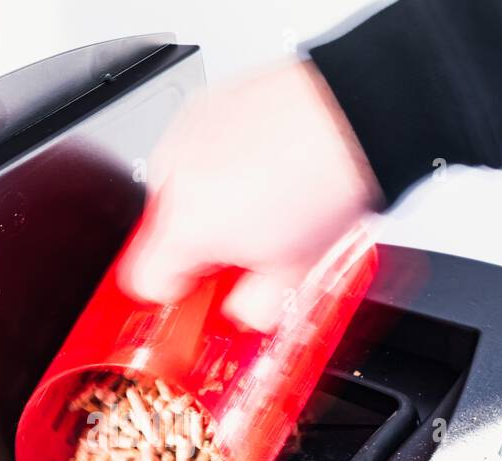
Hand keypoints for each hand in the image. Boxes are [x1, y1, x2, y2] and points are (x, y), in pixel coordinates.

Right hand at [119, 59, 381, 332]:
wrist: (356, 112)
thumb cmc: (327, 182)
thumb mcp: (292, 272)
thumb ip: (253, 309)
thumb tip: (242, 313)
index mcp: (185, 226)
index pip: (146, 284)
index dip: (177, 296)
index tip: (201, 295)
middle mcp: (173, 177)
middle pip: (166, 236)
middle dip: (201, 249)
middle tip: (248, 250)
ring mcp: (185, 136)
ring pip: (180, 193)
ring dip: (211, 205)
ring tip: (265, 202)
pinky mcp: (203, 107)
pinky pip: (196, 151)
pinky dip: (220, 165)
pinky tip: (263, 167)